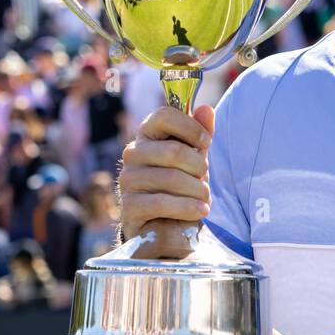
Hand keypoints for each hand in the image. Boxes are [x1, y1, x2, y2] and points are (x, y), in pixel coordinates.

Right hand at [117, 104, 214, 258]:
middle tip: (205, 179)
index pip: (164, 115)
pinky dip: (188, 208)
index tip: (206, 142)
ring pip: (172, 178)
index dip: (190, 127)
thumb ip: (200, 134)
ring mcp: (128, 180)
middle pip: (174, 151)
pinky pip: (162, 203)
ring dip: (197, 191)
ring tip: (204, 199)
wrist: (165, 224)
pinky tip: (200, 211)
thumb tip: (206, 109)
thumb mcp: (194, 157)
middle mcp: (133, 154)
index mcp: (148, 134)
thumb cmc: (181, 184)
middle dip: (199, 167)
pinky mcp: (129, 206)